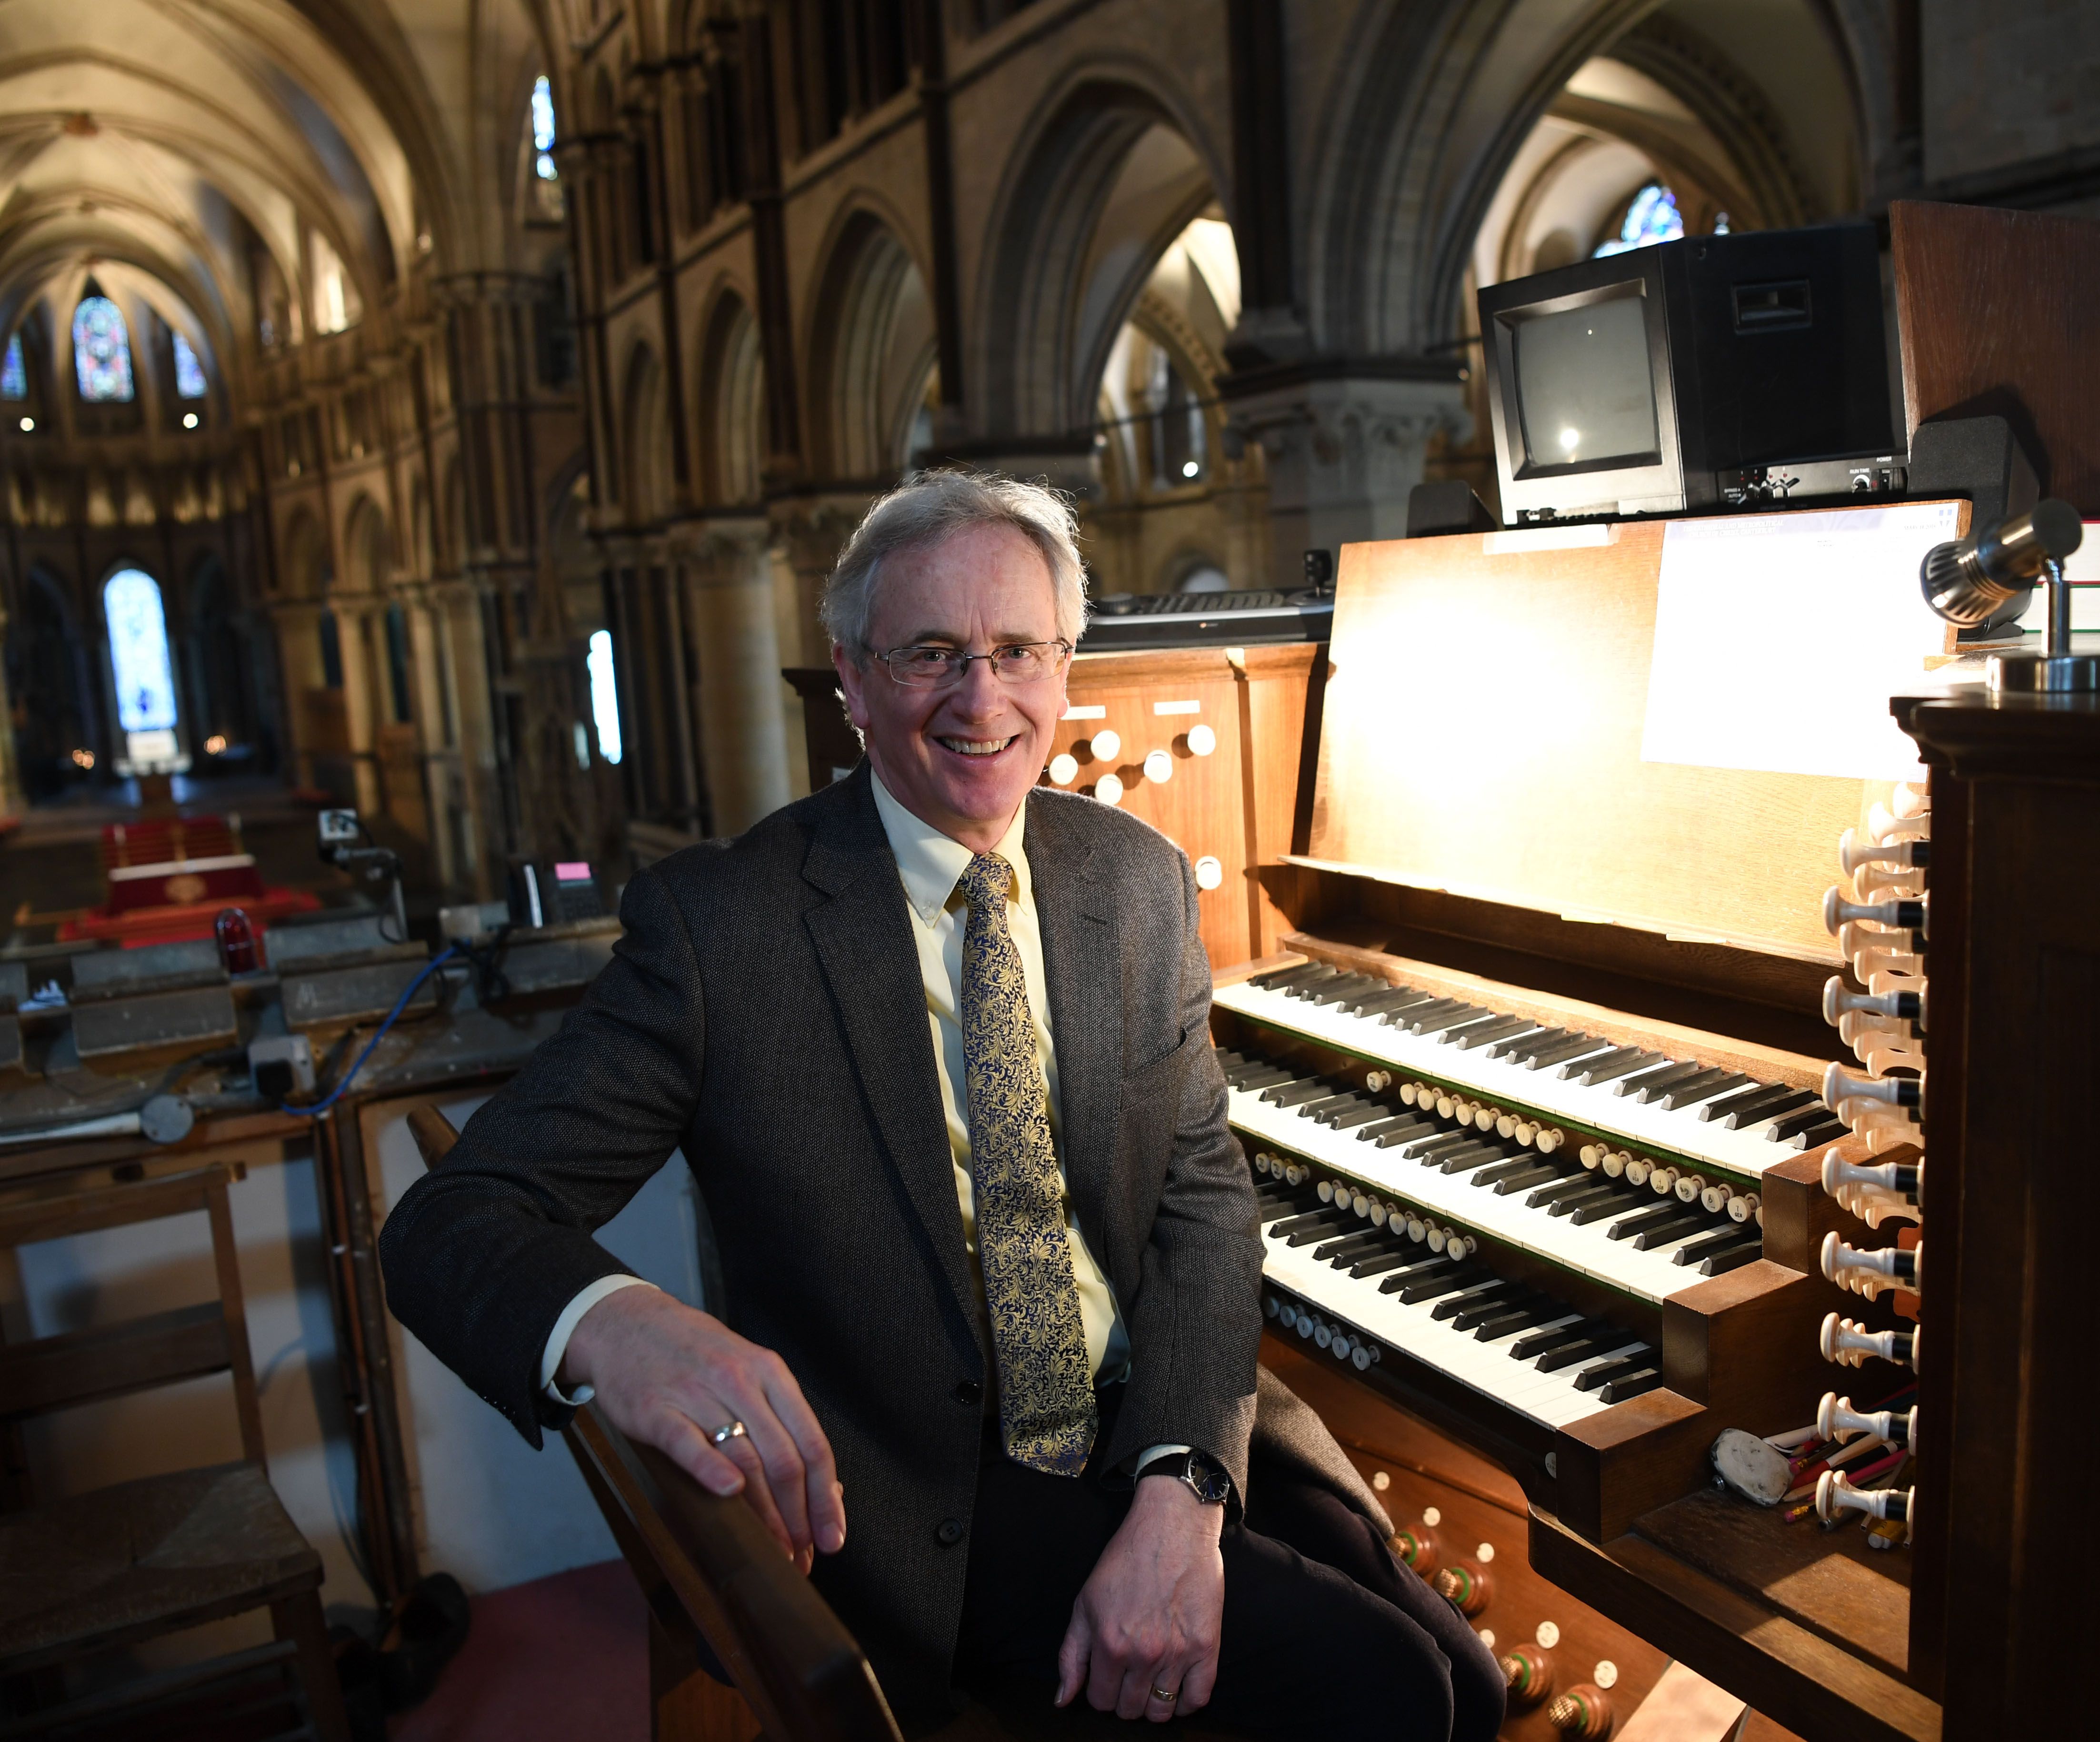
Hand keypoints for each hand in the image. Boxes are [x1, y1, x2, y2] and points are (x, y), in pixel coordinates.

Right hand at [562, 1286, 844, 1571]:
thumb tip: (825, 1487)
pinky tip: (729, 1496)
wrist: (627, 1322)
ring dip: (762, 1514)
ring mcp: (697, 1393)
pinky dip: (711, 1469)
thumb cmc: (695, 1356)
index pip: (812, 1443)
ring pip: (744, 1457)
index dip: (825, 1497)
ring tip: (772, 1552)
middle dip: (796, 1517)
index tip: (832, 1538)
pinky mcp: (655, 1408)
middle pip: (782, 1459)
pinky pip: (688, 1442)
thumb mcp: (747, 1372)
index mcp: (771, 1374)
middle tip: (800, 1558)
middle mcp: (741, 1382)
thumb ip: (781, 1421)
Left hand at [1054, 1473, 1224, 1719]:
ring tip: (1152, 1683)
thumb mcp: (1085, 1602)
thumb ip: (1071, 1655)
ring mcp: (1178, 1653)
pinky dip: (1187, 1703)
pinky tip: (1178, 1688)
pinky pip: (1199, 1698)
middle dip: (1125, 1698)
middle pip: (1130, 1710)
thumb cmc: (1126, 1560)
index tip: (1107, 1676)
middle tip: (1129, 1676)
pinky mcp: (1207, 1647)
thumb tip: (1063, 1699)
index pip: (1100, 1701)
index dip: (1101, 1691)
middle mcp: (1143, 1655)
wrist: (1172, 1528)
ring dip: (1153, 1705)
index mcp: (1110, 1644)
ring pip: (1162, 1711)